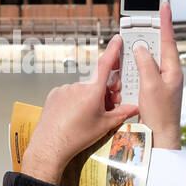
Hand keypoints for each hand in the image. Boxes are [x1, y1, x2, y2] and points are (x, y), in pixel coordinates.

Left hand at [21, 34, 138, 184]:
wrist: (50, 145)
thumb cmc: (76, 137)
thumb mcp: (104, 125)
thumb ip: (122, 113)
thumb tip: (135, 108)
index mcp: (93, 91)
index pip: (106, 64)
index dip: (113, 50)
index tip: (117, 39)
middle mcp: (78, 86)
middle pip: (97, 83)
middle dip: (104, 92)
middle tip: (107, 107)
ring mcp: (64, 89)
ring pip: (83, 89)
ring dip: (89, 97)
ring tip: (87, 116)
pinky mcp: (55, 94)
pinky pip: (70, 93)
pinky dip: (75, 100)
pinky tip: (74, 114)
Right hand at [134, 2, 183, 149]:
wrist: (160, 138)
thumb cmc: (160, 115)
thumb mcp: (151, 86)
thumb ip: (146, 64)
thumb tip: (141, 48)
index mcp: (173, 70)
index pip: (168, 40)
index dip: (165, 22)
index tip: (164, 6)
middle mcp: (168, 74)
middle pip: (155, 49)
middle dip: (143, 41)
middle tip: (134, 29)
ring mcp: (159, 83)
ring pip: (144, 63)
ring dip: (133, 62)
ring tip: (126, 60)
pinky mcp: (151, 91)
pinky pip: (139, 76)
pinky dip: (131, 75)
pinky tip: (124, 77)